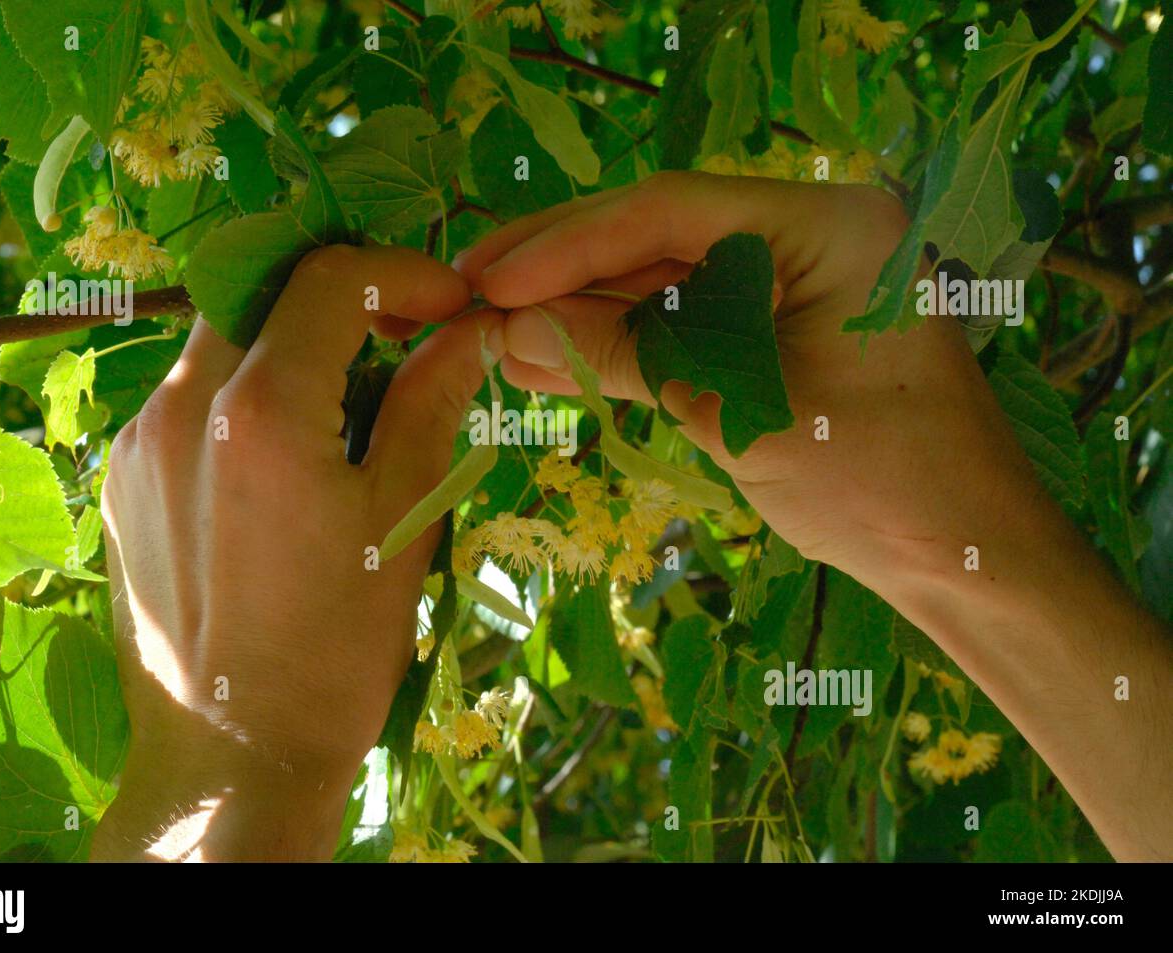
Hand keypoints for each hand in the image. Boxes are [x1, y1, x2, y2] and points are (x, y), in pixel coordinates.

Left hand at [93, 245, 501, 860]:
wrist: (230, 756)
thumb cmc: (336, 649)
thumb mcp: (405, 519)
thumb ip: (431, 402)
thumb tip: (469, 331)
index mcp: (260, 412)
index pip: (329, 276)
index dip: (402, 272)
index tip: (448, 305)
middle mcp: (180, 407)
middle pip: (260, 289)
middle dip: (338, 292)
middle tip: (400, 335)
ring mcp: (138, 443)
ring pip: (216, 340)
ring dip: (288, 340)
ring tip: (349, 399)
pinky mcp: (122, 480)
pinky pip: (187, 398)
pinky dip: (245, 391)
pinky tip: (287, 454)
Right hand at [455, 171, 1013, 586]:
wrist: (966, 558)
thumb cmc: (880, 485)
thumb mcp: (742, 414)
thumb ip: (627, 358)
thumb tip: (508, 329)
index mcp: (829, 225)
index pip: (672, 212)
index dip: (569, 245)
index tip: (489, 281)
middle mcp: (809, 235)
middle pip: (660, 236)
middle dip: (563, 270)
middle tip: (468, 291)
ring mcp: (793, 282)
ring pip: (663, 282)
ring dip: (581, 312)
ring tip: (489, 332)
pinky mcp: (779, 330)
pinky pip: (686, 325)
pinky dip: (621, 347)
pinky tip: (549, 360)